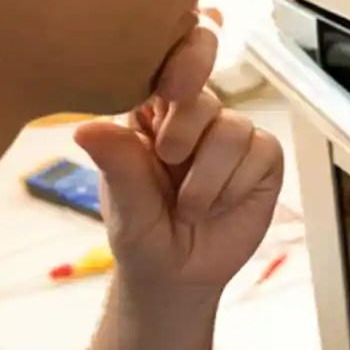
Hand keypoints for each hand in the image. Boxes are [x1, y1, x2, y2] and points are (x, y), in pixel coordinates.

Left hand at [74, 10, 283, 295]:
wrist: (180, 277)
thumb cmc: (144, 237)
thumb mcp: (126, 207)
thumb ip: (118, 165)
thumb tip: (86, 128)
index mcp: (152, 117)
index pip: (167, 73)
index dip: (178, 72)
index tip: (173, 93)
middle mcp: (194, 119)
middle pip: (204, 98)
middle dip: (186, 136)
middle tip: (169, 166)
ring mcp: (232, 136)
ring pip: (235, 127)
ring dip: (210, 177)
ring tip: (192, 208)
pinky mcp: (263, 159)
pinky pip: (262, 151)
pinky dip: (238, 184)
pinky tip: (222, 205)